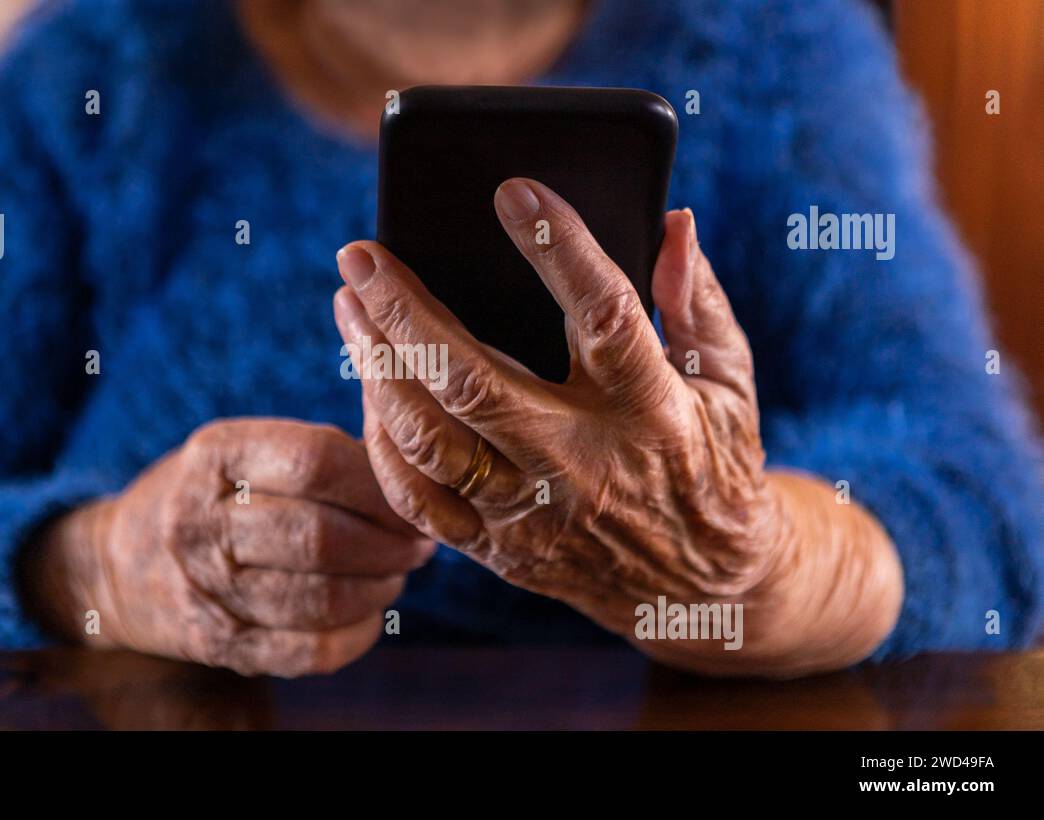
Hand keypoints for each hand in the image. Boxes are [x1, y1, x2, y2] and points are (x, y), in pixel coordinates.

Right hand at [25, 418, 434, 676]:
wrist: (118, 566)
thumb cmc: (210, 496)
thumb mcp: (241, 452)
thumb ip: (318, 454)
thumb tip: (409, 478)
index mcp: (215, 456)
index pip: (315, 462)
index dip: (379, 483)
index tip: (413, 496)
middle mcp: (202, 522)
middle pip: (322, 536)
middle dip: (390, 544)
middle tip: (418, 543)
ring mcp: (207, 590)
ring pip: (322, 600)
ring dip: (379, 589)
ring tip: (395, 574)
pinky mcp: (220, 645)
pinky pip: (309, 652)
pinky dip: (356, 636)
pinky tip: (369, 615)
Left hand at [332, 178, 900, 675]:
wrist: (700, 589)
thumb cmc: (713, 463)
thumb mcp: (731, 382)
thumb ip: (699, 301)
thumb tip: (671, 220)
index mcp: (652, 411)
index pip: (604, 316)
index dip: (559, 248)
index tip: (512, 190)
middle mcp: (584, 464)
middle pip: (473, 381)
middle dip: (404, 312)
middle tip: (361, 254)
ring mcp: (533, 514)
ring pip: (429, 440)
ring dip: (375, 368)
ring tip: (349, 307)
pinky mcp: (499, 549)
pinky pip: (418, 501)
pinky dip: (382, 441)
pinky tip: (369, 387)